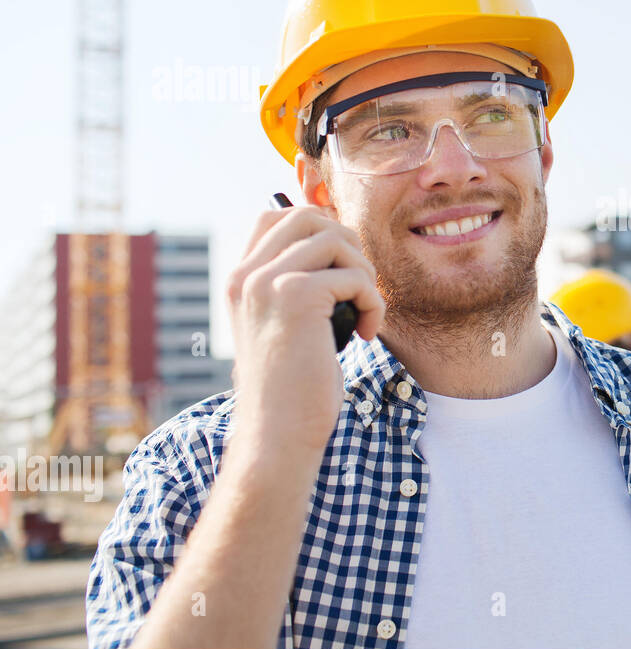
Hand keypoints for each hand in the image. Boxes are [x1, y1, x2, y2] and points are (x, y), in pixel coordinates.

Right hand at [226, 205, 384, 460]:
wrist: (277, 433)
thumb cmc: (293, 386)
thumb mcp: (285, 326)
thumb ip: (296, 285)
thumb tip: (338, 240)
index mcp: (240, 279)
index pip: (276, 216)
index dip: (319, 227)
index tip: (341, 267)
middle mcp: (246, 275)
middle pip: (309, 217)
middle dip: (348, 246)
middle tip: (357, 288)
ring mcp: (267, 282)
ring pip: (337, 240)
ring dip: (364, 274)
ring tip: (363, 311)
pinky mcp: (296, 296)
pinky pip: (356, 276)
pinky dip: (373, 303)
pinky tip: (364, 332)